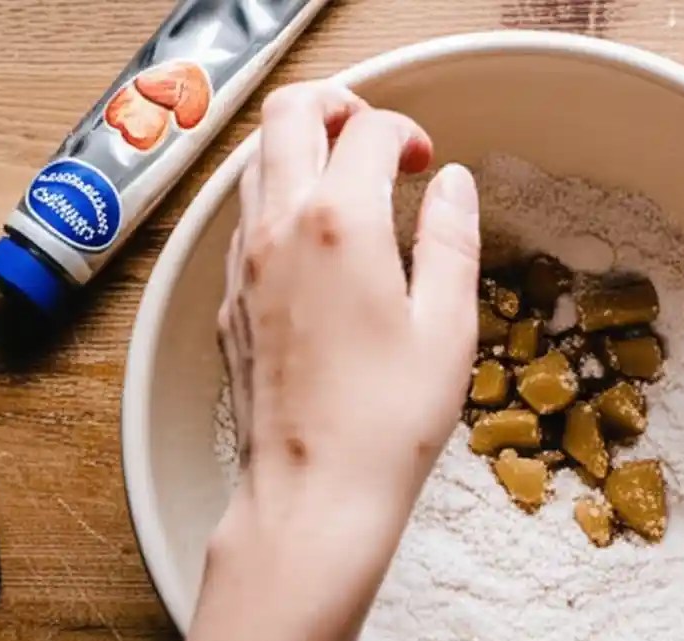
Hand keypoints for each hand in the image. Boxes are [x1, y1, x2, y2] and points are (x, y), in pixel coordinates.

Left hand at [158, 82, 478, 640]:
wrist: (312, 492)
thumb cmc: (388, 420)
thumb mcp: (448, 326)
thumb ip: (451, 239)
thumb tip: (453, 185)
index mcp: (341, 222)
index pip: (368, 131)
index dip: (405, 131)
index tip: (427, 161)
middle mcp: (280, 228)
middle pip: (289, 115)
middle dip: (337, 105)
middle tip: (374, 135)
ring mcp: (244, 263)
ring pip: (255, 162)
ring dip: (299, 149)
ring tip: (346, 182)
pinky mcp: (229, 300)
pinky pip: (243, 219)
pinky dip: (276, 201)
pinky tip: (313, 241)